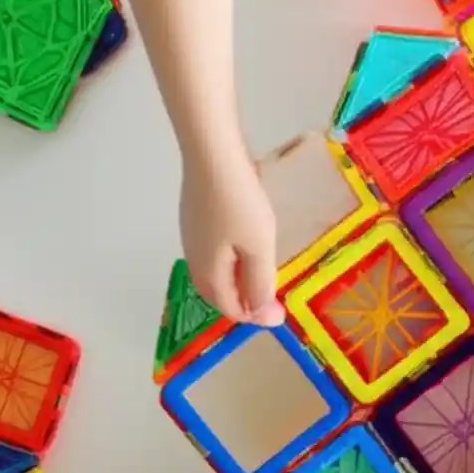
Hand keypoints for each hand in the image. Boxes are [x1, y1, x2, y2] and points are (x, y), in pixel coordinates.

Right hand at [179, 153, 284, 326]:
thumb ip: (260, 284)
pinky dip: (230, 261)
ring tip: (261, 275)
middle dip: (244, 302)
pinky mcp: (194, 218)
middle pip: (218, 294)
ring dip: (237, 281)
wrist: (212, 156)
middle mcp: (194, 260)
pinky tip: (245, 247)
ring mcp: (190, 237)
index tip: (282, 310)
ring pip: (214, 273)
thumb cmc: (240, 204)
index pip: (231, 309)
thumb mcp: (259, 248)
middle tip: (272, 298)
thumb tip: (262, 316)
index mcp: (209, 274)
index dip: (257, 315)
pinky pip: (212, 253)